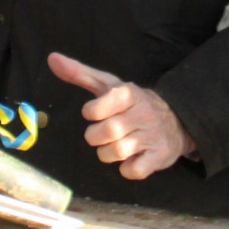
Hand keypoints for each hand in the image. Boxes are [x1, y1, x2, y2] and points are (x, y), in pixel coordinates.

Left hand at [48, 51, 194, 178]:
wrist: (177, 121)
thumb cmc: (132, 104)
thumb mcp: (108, 86)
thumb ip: (80, 74)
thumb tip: (52, 58)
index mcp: (129, 94)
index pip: (97, 108)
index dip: (91, 112)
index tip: (95, 113)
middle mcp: (144, 113)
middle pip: (106, 132)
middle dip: (95, 136)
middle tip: (100, 133)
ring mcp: (154, 135)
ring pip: (116, 152)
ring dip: (107, 154)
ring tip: (112, 145)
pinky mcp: (160, 156)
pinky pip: (134, 171)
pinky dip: (126, 169)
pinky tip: (130, 158)